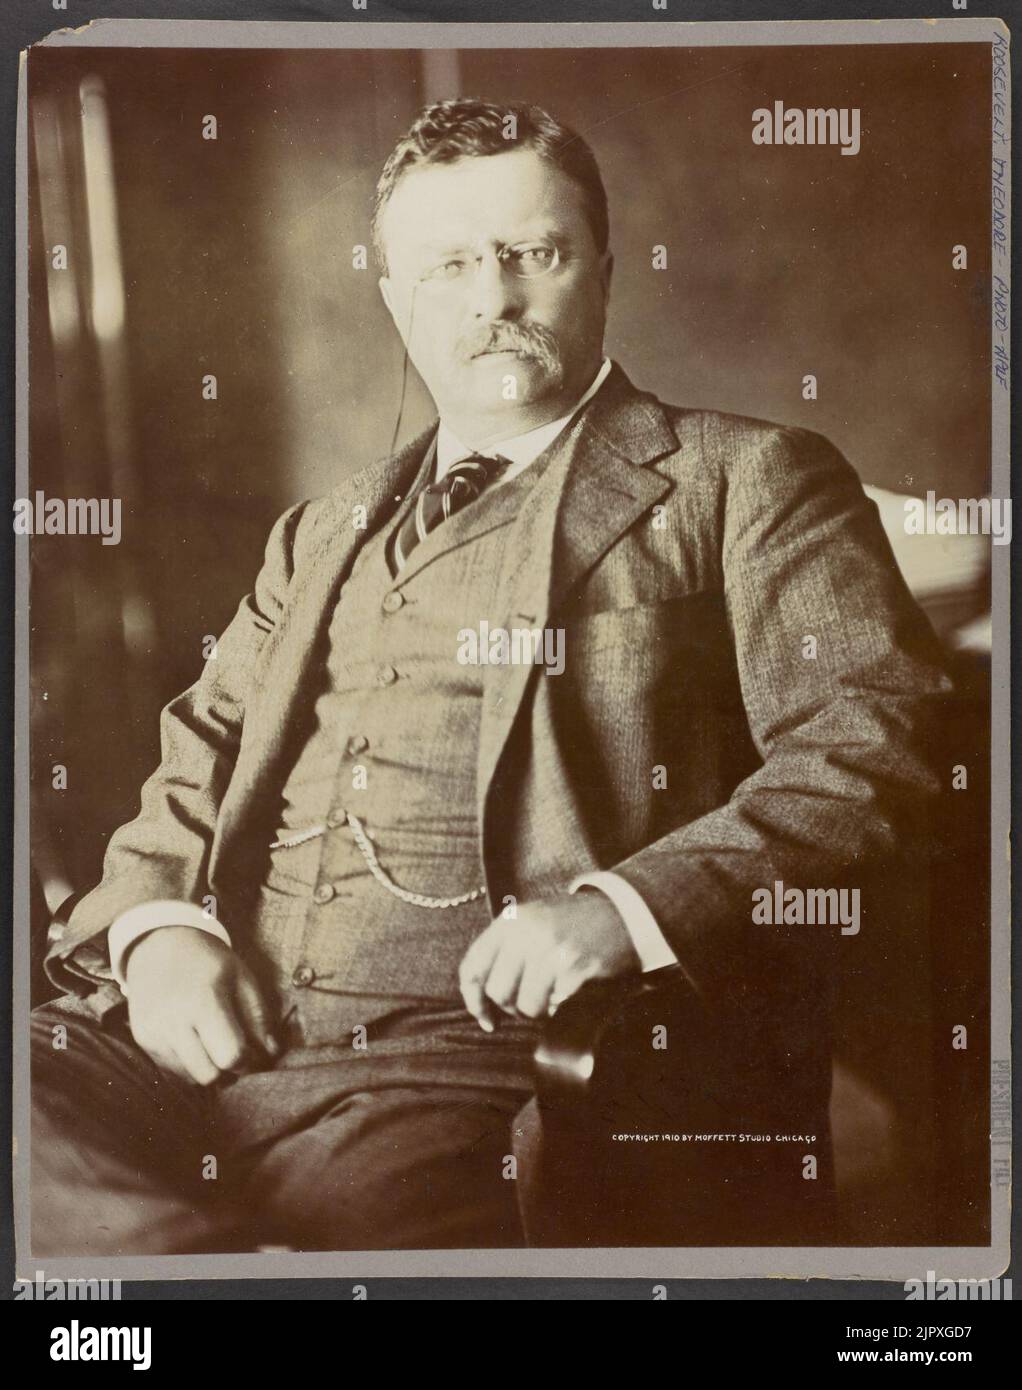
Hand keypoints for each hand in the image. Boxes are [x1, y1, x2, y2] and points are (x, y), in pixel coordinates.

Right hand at [124, 926, 278, 1085]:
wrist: (159, 943)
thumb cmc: (208, 960)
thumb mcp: (242, 978)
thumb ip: (260, 1017)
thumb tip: (272, 1053)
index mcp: (202, 1002)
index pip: (229, 1056)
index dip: (247, 1060)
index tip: (251, 1051)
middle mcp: (172, 1022)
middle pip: (208, 1075)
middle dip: (227, 1071)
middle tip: (234, 1052)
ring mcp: (153, 1033)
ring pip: (189, 1078)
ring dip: (207, 1069)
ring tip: (213, 1045)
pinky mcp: (142, 1040)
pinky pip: (170, 1071)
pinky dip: (187, 1065)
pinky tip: (194, 1041)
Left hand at [458, 890, 639, 1030]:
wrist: (621, 912)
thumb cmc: (572, 924)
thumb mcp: (531, 923)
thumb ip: (504, 952)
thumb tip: (481, 1002)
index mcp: (509, 921)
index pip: (472, 968)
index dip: (474, 1000)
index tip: (486, 1019)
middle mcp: (525, 932)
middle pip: (498, 991)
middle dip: (513, 1007)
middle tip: (531, 1003)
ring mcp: (550, 948)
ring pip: (526, 1004)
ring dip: (539, 1011)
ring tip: (552, 999)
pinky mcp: (574, 965)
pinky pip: (555, 1004)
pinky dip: (561, 1006)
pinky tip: (570, 992)